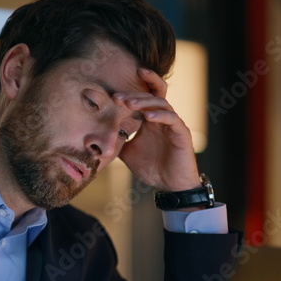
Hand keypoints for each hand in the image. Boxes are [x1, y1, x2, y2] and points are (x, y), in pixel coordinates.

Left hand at [116, 68, 201, 192]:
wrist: (170, 186)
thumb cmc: (152, 168)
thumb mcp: (128, 152)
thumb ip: (118, 141)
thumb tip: (98, 136)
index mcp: (150, 121)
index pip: (142, 99)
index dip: (129, 94)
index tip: (113, 97)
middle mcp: (162, 119)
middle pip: (150, 96)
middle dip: (133, 95)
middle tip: (118, 97)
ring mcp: (173, 124)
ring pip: (161, 103)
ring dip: (144, 102)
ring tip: (129, 104)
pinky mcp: (181, 133)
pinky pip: (172, 118)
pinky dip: (160, 115)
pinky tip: (147, 117)